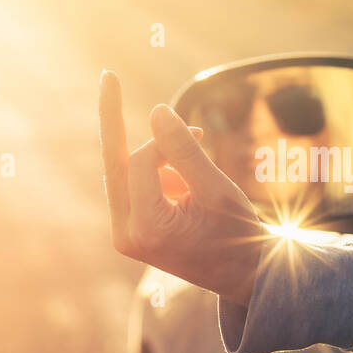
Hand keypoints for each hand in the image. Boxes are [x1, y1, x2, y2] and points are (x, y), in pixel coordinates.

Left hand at [99, 69, 269, 305]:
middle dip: (118, 124)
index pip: (141, 162)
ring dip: (158, 161)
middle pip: (118, 164)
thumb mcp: (217, 189)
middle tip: (108, 76)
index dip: (170, 143)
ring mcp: (124, 235)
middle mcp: (125, 235)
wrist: (244, 275)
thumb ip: (186, 151)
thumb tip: (155, 111)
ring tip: (197, 178)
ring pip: (126, 172)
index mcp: (146, 229)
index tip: (205, 134)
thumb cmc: (237, 233)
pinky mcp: (129, 231)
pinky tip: (187, 193)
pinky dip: (159, 175)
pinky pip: (134, 185)